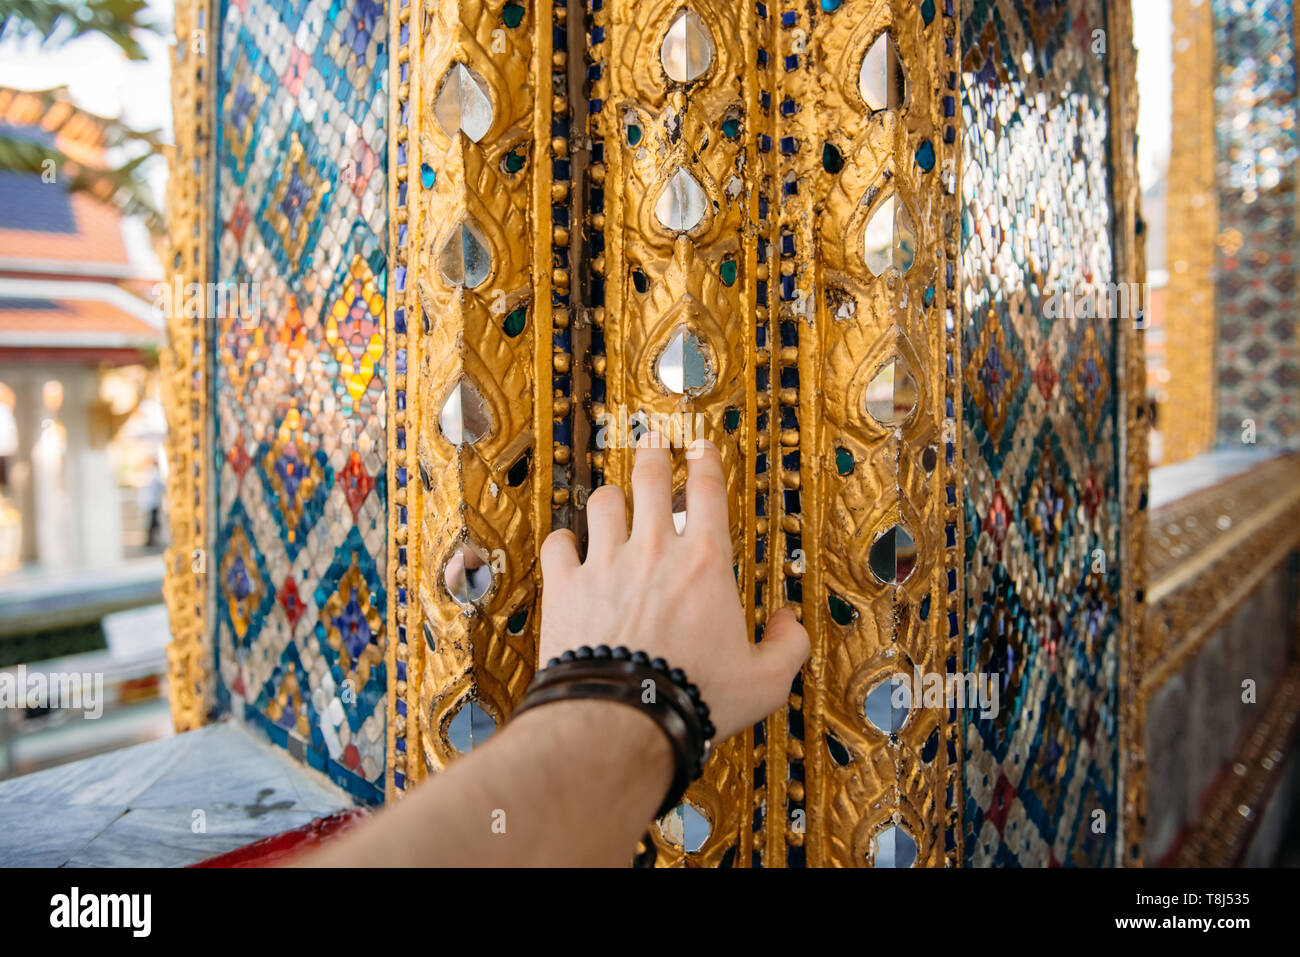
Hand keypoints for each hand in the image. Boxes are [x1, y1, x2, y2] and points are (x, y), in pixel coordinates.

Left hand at [538, 431, 809, 741]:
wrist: (623, 721)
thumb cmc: (696, 700)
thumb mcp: (766, 682)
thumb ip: (789, 646)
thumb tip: (788, 623)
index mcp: (706, 562)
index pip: (708, 488)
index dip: (706, 459)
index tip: (702, 447)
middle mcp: (654, 549)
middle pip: (649, 476)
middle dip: (653, 455)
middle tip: (653, 448)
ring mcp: (605, 563)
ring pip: (602, 501)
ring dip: (611, 499)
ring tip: (614, 503)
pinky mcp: (565, 586)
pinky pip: (558, 543)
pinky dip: (564, 543)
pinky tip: (569, 549)